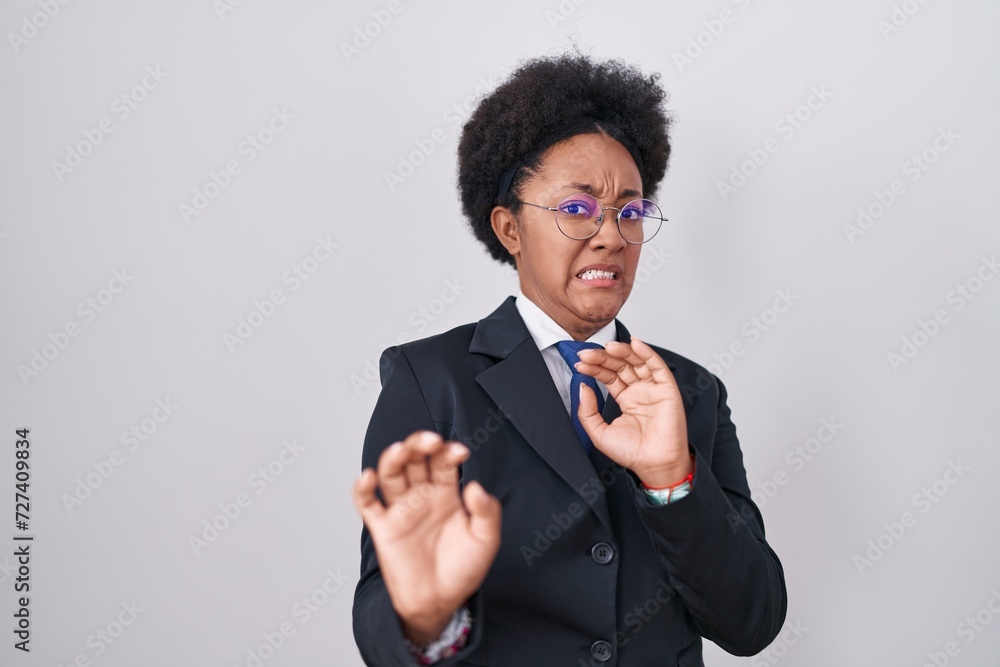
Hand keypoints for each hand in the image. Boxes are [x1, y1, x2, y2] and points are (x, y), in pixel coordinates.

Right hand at [352, 430, 501, 644]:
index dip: (449, 451)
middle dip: (420, 444)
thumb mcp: (485, 540)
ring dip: (393, 457)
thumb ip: (487, 512)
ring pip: (391, 473)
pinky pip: (366, 503)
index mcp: (445, 492)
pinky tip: (369, 477)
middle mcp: (420, 495)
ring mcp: (400, 509)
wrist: (439, 602)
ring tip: (401, 450)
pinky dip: (362, 488)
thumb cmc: (462, 570)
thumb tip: (475, 486)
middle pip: (415, 458)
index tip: (460, 452)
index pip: (443, 461)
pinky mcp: (382, 527)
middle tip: (431, 441)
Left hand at [574, 338, 692, 487]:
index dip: (595, 368)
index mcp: (626, 399)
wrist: (653, 465)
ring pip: (637, 362)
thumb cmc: (632, 453)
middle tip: (587, 353)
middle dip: (603, 358)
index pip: (609, 376)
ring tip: (606, 347)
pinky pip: (657, 366)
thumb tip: (583, 387)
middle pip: (621, 365)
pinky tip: (634, 344)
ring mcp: (653, 389)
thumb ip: (587, 411)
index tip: (579, 363)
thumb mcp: (598, 432)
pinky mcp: (667, 389)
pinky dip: (647, 353)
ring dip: (622, 351)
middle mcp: (640, 391)